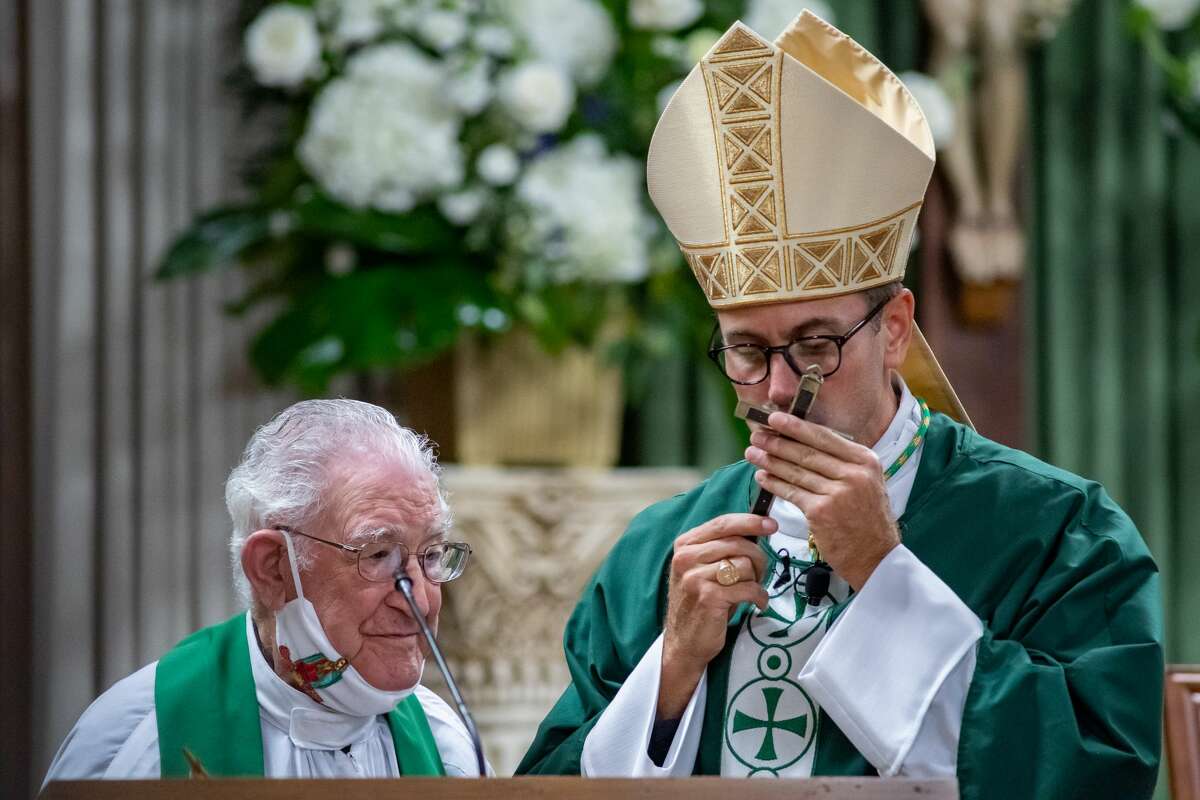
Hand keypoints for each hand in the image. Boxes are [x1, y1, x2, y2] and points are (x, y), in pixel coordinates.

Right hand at [659, 514, 771, 718]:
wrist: (683, 642)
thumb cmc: (699, 602)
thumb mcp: (702, 569)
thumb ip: (721, 548)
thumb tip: (757, 529)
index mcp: (685, 545)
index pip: (723, 523)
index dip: (751, 521)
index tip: (771, 525)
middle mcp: (686, 558)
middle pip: (739, 543)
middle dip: (758, 558)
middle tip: (759, 573)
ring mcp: (695, 578)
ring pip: (745, 565)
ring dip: (756, 579)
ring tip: (751, 590)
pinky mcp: (709, 597)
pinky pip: (748, 588)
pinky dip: (759, 596)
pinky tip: (756, 603)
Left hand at [745, 412, 900, 590]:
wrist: (876, 557)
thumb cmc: (867, 519)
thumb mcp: (867, 482)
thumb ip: (843, 462)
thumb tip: (806, 442)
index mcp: (866, 461)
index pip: (825, 437)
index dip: (797, 427)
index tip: (776, 418)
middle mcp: (854, 474)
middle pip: (807, 452)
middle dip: (778, 442)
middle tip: (757, 435)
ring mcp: (838, 493)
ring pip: (796, 471)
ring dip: (771, 461)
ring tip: (753, 454)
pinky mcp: (821, 512)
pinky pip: (792, 492)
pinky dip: (774, 484)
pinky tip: (762, 477)